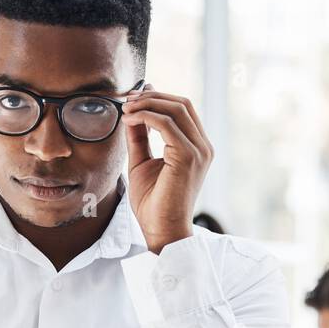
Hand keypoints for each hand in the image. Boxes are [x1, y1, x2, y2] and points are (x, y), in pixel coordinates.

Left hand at [121, 85, 213, 253]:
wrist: (161, 230)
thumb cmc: (153, 203)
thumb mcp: (142, 162)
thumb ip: (139, 138)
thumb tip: (131, 114)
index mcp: (196, 147)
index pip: (182, 110)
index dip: (158, 98)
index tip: (133, 98)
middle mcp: (202, 146)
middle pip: (181, 104)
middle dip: (152, 97)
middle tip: (127, 100)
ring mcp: (198, 151)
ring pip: (176, 109)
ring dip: (147, 104)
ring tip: (125, 108)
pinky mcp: (188, 157)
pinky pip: (166, 124)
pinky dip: (146, 117)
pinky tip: (129, 119)